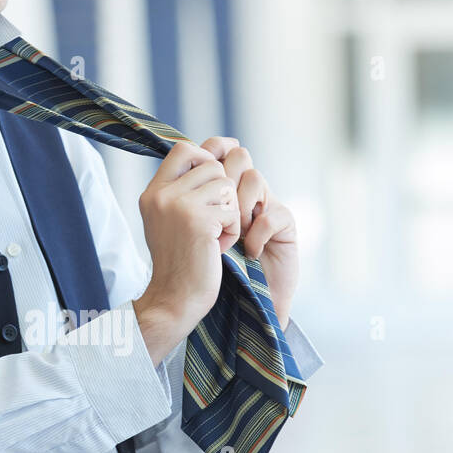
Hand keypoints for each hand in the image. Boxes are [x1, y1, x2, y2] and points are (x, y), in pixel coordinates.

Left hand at [197, 137, 298, 328]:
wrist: (232, 304)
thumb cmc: (203, 268)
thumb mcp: (186, 229)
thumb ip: (183, 198)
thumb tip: (166, 171)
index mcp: (223, 187)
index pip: (219, 148)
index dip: (207, 157)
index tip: (194, 187)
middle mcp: (247, 190)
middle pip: (239, 155)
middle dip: (219, 187)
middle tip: (210, 217)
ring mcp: (268, 204)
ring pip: (255, 178)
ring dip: (235, 212)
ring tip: (228, 239)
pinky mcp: (285, 226)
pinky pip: (269, 216)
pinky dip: (254, 237)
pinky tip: (249, 253)